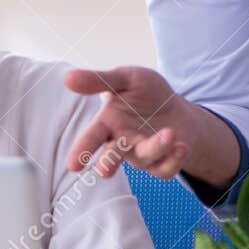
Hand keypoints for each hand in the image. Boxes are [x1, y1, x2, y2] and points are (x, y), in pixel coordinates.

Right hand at [63, 65, 197, 179]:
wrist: (175, 107)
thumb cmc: (146, 93)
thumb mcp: (126, 78)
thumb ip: (99, 80)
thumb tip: (67, 78)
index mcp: (108, 122)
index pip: (92, 137)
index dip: (82, 150)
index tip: (73, 165)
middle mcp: (121, 142)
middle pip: (111, 157)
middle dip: (108, 163)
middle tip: (104, 170)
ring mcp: (141, 154)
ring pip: (143, 159)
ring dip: (155, 148)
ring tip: (169, 134)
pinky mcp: (161, 162)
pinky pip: (164, 169)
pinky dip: (173, 160)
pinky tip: (181, 146)